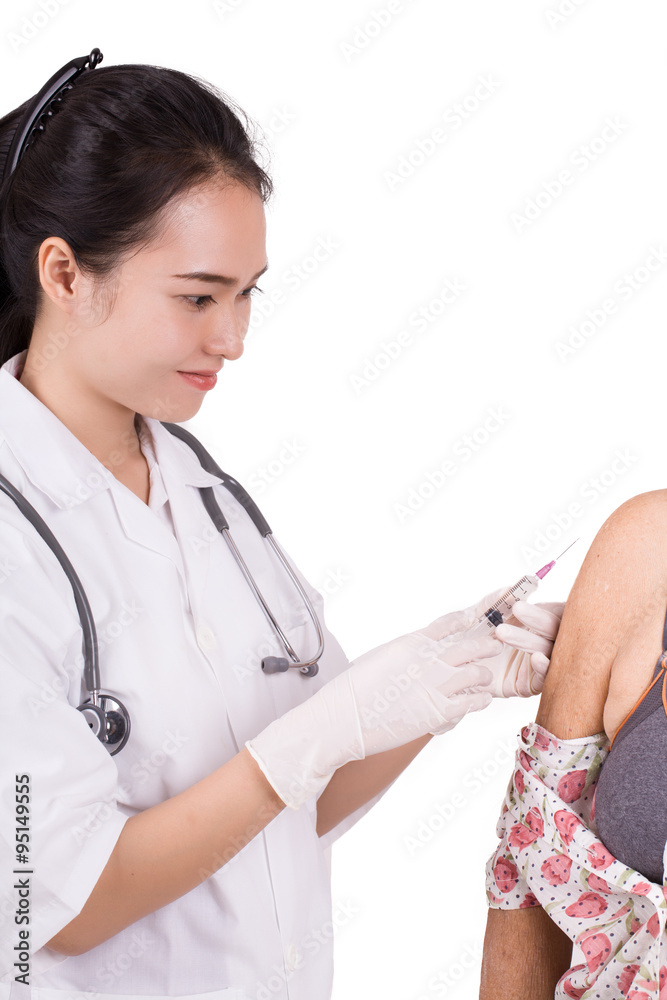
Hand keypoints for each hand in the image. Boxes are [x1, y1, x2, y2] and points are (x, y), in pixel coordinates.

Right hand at [245, 627, 501, 809]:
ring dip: (483, 675)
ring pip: (477, 673)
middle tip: (495, 646)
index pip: (448, 623)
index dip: (466, 619)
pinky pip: (473, 701)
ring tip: (484, 678)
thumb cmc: (354, 691)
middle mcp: (427, 660)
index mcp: (411, 643)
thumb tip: (416, 653)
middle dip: (486, 646)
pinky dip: (480, 699)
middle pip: (470, 646)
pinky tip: (480, 699)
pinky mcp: (439, 712)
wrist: (343, 719)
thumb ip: (404, 654)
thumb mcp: (379, 659)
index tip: (475, 618)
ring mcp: (435, 686)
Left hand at [418, 590, 564, 697]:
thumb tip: (509, 588)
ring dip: (530, 640)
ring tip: (503, 632)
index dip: (551, 605)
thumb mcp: (479, 615)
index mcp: (536, 621)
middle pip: (555, 629)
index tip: (535, 598)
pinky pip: (545, 678)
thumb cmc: (471, 639)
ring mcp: (538, 662)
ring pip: (548, 651)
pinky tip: (536, 658)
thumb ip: (494, 601)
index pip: (556, 611)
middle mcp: (542, 640)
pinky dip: (545, 668)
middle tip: (518, 608)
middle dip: (538, 618)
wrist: (456, 668)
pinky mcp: (531, 684)